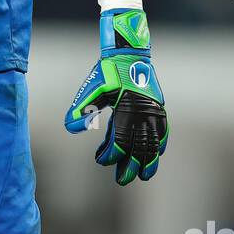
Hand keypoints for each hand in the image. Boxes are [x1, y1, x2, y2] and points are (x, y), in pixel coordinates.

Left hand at [64, 8, 167, 184]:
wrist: (129, 52)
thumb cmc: (108, 71)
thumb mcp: (92, 89)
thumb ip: (81, 108)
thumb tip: (70, 128)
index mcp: (128, 109)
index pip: (121, 141)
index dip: (111, 154)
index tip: (101, 160)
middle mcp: (144, 113)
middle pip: (140, 148)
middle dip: (131, 166)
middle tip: (123, 180)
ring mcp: (154, 111)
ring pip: (154, 142)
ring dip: (150, 161)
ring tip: (145, 176)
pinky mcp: (158, 107)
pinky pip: (163, 130)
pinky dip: (161, 144)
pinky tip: (158, 154)